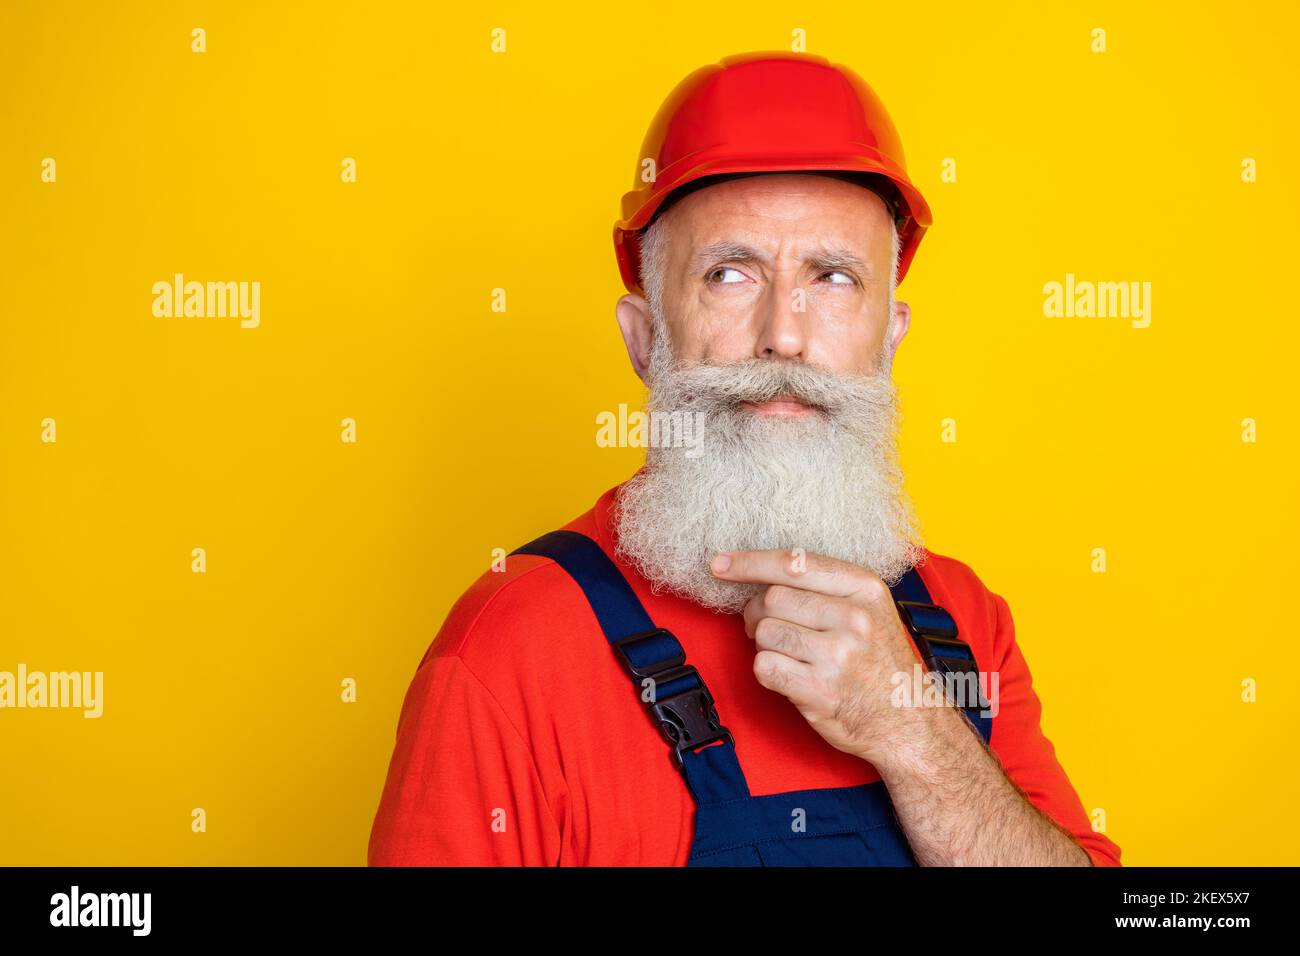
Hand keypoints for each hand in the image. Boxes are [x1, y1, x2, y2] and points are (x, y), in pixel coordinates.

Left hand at [711, 548, 927, 763]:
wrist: (908, 721)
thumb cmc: (880, 662)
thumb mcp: (870, 609)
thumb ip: (823, 587)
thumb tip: (757, 576)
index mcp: (865, 588)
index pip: (794, 563)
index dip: (749, 563)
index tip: (720, 564)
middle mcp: (854, 618)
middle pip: (772, 598)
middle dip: (757, 612)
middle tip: (768, 627)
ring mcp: (838, 655)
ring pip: (765, 632)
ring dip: (765, 644)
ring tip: (789, 654)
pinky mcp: (821, 690)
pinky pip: (765, 666)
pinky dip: (767, 670)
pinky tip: (790, 675)